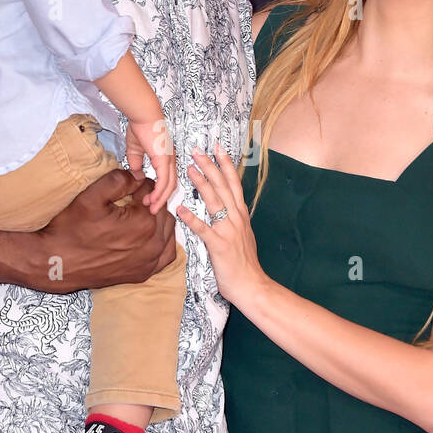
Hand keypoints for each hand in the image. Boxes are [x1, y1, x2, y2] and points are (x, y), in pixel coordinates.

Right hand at [36, 167, 175, 290]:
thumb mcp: (91, 196)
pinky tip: (148, 237)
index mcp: (143, 223)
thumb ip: (119, 180)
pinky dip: (161, 242)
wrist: (57, 264)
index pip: (152, 190)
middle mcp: (152, 244)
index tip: (124, 190)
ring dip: (157, 220)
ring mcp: (149, 262)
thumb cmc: (71, 231)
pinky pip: (166, 255)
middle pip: (162, 209)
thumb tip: (139, 175)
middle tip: (128, 202)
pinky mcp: (144, 273)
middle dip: (149, 202)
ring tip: (136, 217)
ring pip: (167, 230)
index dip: (137, 185)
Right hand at [125, 118, 176, 213]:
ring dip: (160, 199)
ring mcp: (169, 160)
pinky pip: (164, 181)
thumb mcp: (136, 149)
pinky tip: (152, 200)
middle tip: (152, 209)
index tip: (150, 200)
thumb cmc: (140, 126)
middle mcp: (170, 159)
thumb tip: (136, 174)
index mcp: (165, 156)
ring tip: (151, 209)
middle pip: (171, 185)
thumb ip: (136, 162)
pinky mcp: (164, 160)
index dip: (160, 191)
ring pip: (169, 186)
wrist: (143, 115)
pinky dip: (159, 192)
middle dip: (162, 199)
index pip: (167, 178)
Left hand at [176, 142, 264, 306]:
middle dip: (210, 166)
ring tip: (189, 169)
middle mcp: (236, 218)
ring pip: (214, 202)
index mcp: (241, 215)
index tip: (217, 148)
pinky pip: (203, 229)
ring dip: (202, 184)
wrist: (252, 285)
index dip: (225, 164)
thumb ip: (233, 219)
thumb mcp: (242, 235)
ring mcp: (228, 231)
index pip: (234, 183)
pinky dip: (192, 218)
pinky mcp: (219, 246)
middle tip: (197, 151)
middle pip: (223, 186)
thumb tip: (226, 207)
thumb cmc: (245, 263)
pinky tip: (180, 209)